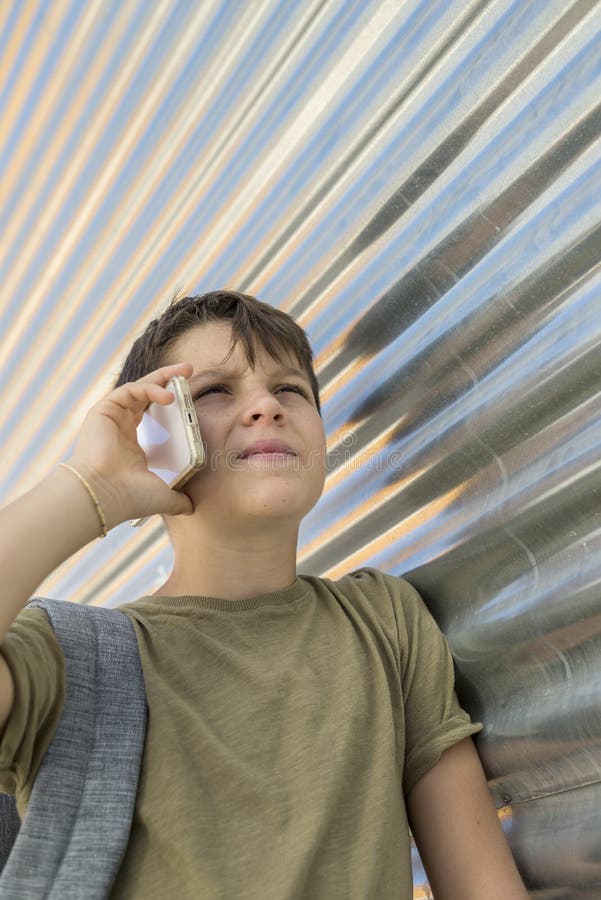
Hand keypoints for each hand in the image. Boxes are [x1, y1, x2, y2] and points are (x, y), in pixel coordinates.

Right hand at [65, 363, 196, 529]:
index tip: (190, 398)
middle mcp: (121, 428)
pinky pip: (130, 390)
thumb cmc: (128, 497)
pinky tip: (168, 395)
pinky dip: (150, 388)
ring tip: (183, 372)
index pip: (153, 415)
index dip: (171, 403)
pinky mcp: (104, 410)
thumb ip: (178, 498)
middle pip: (147, 395)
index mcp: (132, 445)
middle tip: (188, 371)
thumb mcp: (162, 496)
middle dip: (168, 380)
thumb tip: (191, 507)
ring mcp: (112, 418)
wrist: (103, 495)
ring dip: (162, 377)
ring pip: (139, 387)